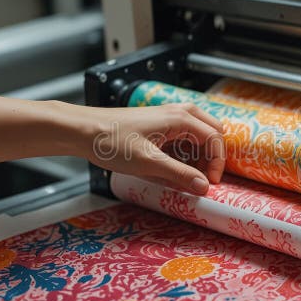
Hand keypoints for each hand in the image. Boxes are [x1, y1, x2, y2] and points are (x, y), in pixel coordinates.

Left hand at [57, 102, 224, 194]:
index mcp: (180, 118)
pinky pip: (182, 138)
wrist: (83, 131)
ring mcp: (168, 118)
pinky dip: (184, 154)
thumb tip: (204, 186)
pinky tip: (173, 169)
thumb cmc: (112, 142)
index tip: (210, 183)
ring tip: (187, 177)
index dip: (217, 163)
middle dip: (212, 158)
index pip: (215, 138)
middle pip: (212, 133)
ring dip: (198, 157)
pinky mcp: (158, 125)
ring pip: (198, 136)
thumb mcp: (149, 163)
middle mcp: (178, 113)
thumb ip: (179, 174)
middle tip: (203, 179)